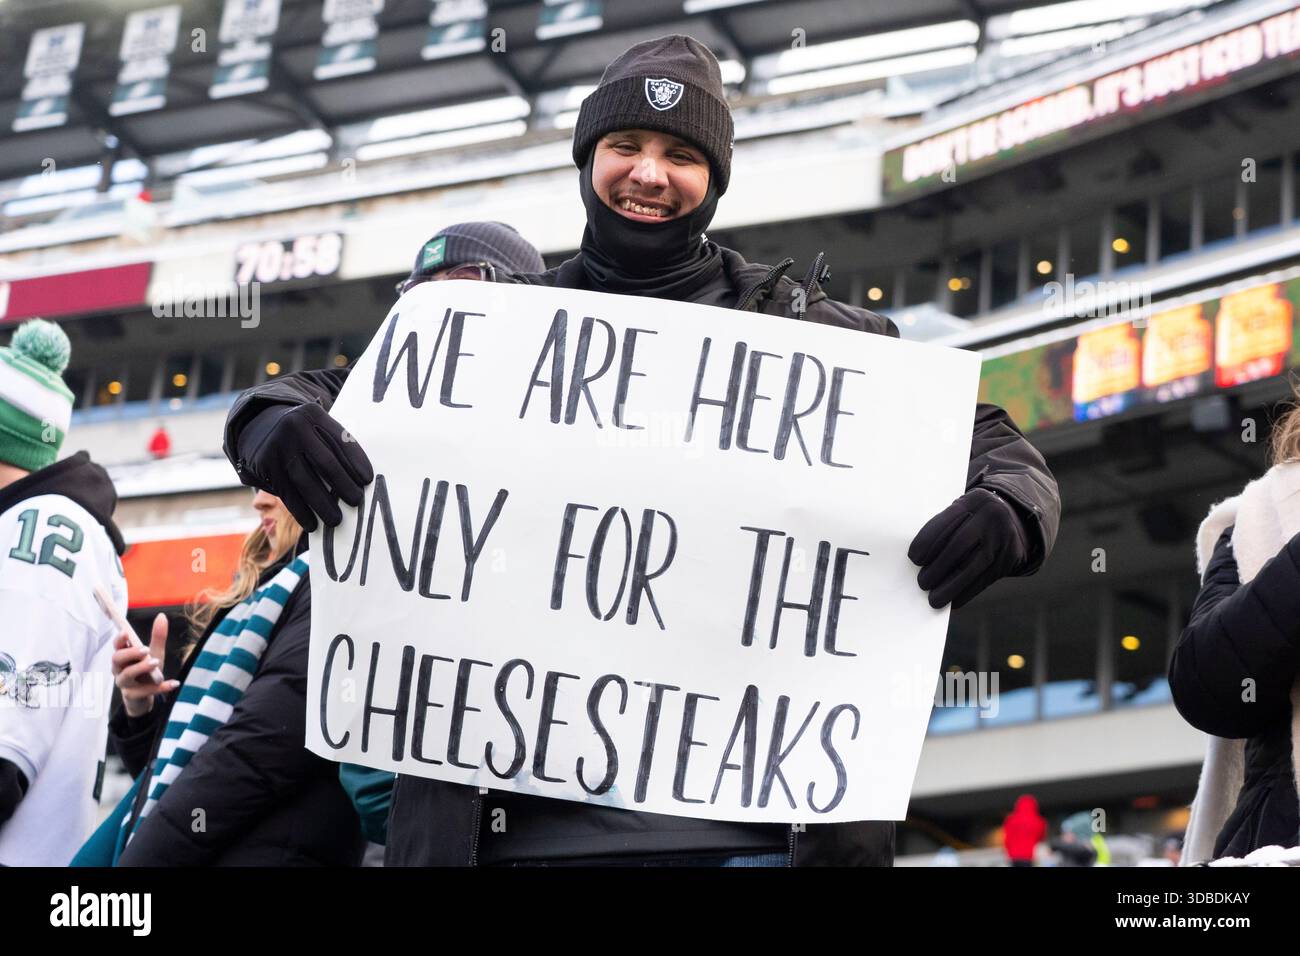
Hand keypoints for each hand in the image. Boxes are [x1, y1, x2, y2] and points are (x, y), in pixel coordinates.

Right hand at [112, 613, 178, 717]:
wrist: (144, 696)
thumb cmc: (147, 671)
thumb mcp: (154, 653)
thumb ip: (157, 637)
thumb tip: (162, 616)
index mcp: (123, 656)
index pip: (117, 646)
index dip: (119, 640)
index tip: (126, 633)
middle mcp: (119, 669)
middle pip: (117, 659)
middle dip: (130, 653)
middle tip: (145, 649)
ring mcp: (124, 683)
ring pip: (127, 675)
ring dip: (141, 668)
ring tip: (156, 663)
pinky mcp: (132, 696)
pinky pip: (144, 692)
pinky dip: (160, 688)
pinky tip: (174, 683)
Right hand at [242, 403, 372, 531]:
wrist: (258, 427)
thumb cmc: (302, 434)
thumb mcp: (316, 427)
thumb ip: (334, 445)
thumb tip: (360, 480)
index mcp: (313, 414)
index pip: (340, 440)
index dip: (356, 461)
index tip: (368, 480)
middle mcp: (294, 427)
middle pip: (325, 462)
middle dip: (344, 485)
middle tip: (356, 501)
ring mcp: (277, 446)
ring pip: (306, 481)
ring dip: (323, 504)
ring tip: (336, 520)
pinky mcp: (264, 465)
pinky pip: (287, 493)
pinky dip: (301, 511)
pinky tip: (312, 523)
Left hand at [908, 487, 1029, 609]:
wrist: (1015, 519)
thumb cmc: (975, 518)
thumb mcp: (964, 511)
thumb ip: (944, 527)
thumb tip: (918, 558)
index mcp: (973, 501)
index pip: (945, 521)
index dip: (927, 541)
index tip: (914, 558)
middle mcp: (991, 517)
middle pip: (958, 546)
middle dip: (937, 568)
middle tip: (922, 583)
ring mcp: (1003, 538)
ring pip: (972, 567)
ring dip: (950, 587)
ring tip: (934, 598)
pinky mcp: (1011, 558)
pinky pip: (984, 579)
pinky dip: (966, 592)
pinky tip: (953, 601)